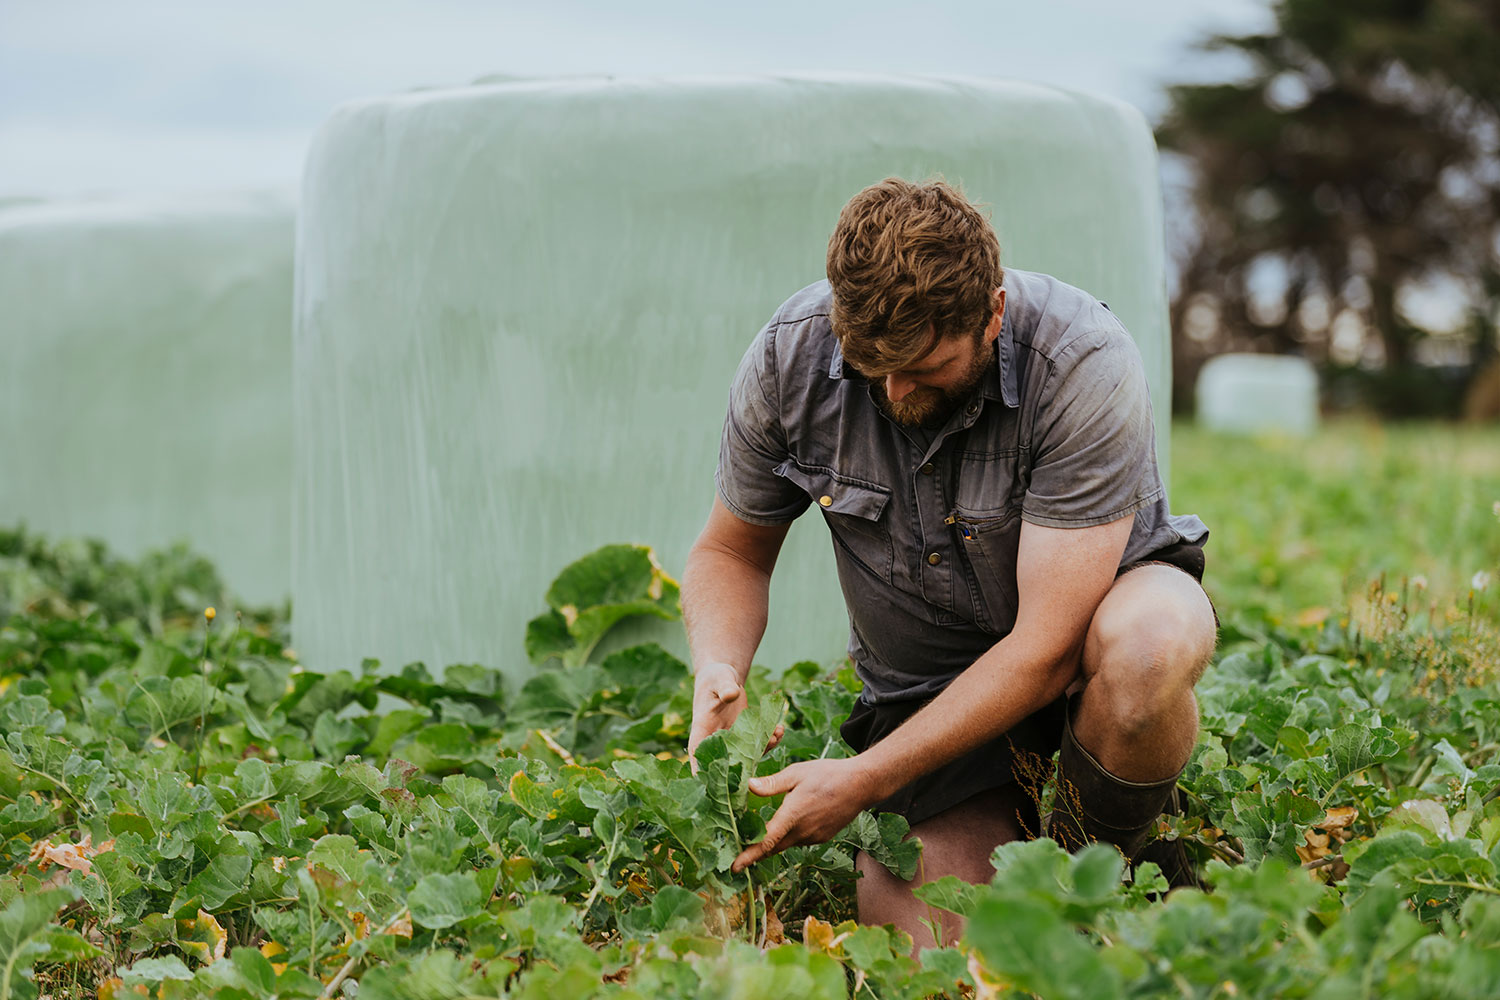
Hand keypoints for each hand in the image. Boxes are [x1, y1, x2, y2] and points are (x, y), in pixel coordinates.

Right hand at [687, 662, 783, 772]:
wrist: (724, 679)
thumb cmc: (716, 678)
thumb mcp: (719, 679)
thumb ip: (724, 687)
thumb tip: (731, 695)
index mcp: (701, 731)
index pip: (699, 757)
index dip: (705, 774)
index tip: (718, 786)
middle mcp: (716, 741)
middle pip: (726, 763)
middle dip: (746, 766)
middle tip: (765, 752)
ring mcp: (732, 741)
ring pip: (746, 756)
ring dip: (763, 751)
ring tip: (776, 734)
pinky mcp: (745, 737)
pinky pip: (758, 745)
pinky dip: (770, 741)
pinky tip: (780, 729)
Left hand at [731, 757, 871, 871]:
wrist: (861, 784)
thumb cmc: (828, 774)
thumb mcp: (797, 773)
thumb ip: (772, 783)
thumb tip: (749, 785)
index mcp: (792, 816)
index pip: (766, 841)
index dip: (748, 855)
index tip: (734, 867)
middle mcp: (802, 831)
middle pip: (773, 847)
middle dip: (755, 852)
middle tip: (738, 854)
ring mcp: (814, 837)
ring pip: (787, 844)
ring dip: (774, 841)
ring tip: (760, 832)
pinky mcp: (822, 837)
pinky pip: (800, 840)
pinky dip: (790, 836)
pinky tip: (789, 822)